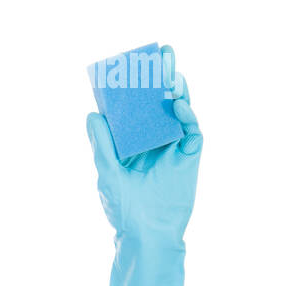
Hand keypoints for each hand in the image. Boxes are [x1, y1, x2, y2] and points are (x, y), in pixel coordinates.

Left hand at [87, 45, 202, 244]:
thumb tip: (92, 115)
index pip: (135, 107)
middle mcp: (153, 140)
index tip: (134, 62)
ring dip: (177, 90)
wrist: (147, 235)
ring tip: (171, 74)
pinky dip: (188, 116)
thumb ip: (102, 144)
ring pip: (179, 110)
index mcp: (132, 142)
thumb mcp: (107, 173)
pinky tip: (180, 105)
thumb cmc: (123, 209)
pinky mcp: (189, 157)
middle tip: (163, 51)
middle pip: (160, 101)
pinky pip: (192, 131)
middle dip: (162, 77)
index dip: (136, 85)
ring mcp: (172, 147)